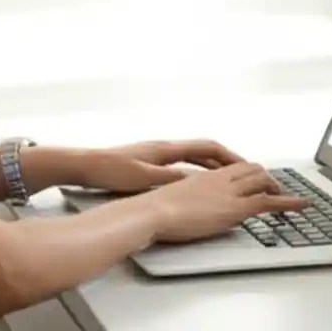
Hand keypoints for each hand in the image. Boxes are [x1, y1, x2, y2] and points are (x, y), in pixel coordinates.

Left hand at [77, 139, 244, 193]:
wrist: (84, 164)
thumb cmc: (111, 169)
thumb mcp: (146, 177)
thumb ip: (173, 178)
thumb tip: (200, 180)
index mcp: (167, 149)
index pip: (208, 146)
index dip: (229, 156)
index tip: (246, 166)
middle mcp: (164, 147)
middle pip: (203, 150)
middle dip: (225, 161)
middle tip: (243, 173)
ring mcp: (156, 153)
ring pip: (192, 157)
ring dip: (210, 165)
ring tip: (226, 179)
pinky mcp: (147, 162)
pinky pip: (180, 164)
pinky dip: (194, 171)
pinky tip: (194, 183)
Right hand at [143, 162, 309, 242]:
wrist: (152, 212)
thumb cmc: (154, 210)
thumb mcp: (172, 199)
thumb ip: (186, 199)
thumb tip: (189, 206)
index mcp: (205, 176)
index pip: (235, 167)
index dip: (250, 173)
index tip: (256, 180)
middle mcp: (221, 179)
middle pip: (253, 170)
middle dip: (267, 178)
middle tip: (275, 189)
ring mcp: (230, 192)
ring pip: (263, 181)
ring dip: (280, 188)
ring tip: (292, 199)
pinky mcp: (235, 208)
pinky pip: (268, 201)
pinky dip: (289, 202)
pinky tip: (301, 205)